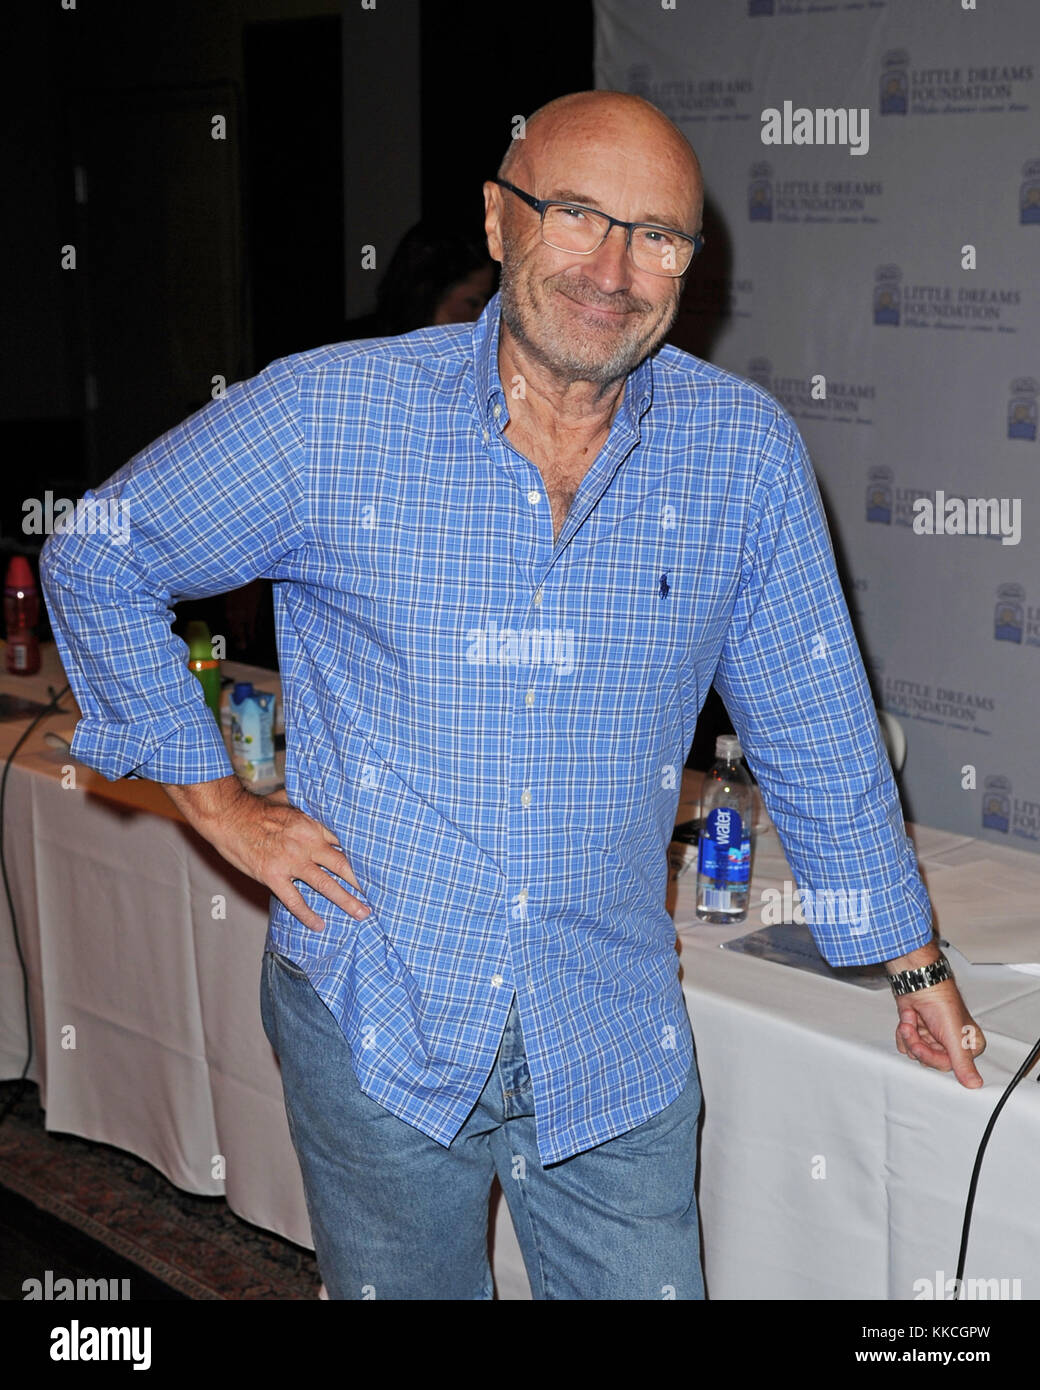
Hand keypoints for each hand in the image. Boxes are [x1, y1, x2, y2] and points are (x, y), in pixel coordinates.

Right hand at [163, 775, 369, 931]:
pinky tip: (319, 925)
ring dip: (346, 900)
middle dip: (364, 881)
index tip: (382, 866)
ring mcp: (291, 861)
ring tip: (362, 913)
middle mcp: (307, 843)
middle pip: (344, 865)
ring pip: (326, 884)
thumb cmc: (256, 808)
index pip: (346, 842)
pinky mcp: (273, 876)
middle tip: (381, 895)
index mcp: (313, 825)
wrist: (228, 816)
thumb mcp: (288, 801)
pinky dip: (308, 915)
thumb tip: (322, 800)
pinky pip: (294, 900)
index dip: (365, 855)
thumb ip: (308, 807)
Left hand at [893, 979, 985, 1087]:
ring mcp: (933, 1037)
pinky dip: (903, 1031)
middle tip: (915, 1027)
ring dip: (909, 1034)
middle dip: (917, 1042)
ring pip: (914, 1052)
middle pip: (929, 1059)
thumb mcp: (954, 1034)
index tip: (922, 1045)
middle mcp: (952, 1043)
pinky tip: (909, 1016)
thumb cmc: (940, 1000)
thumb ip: (962, 1062)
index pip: (946, 1066)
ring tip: (912, 1017)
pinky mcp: (918, 1031)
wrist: (917, 980)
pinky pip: (905, 1044)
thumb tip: (975, 1084)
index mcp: (968, 1045)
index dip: (929, 1055)